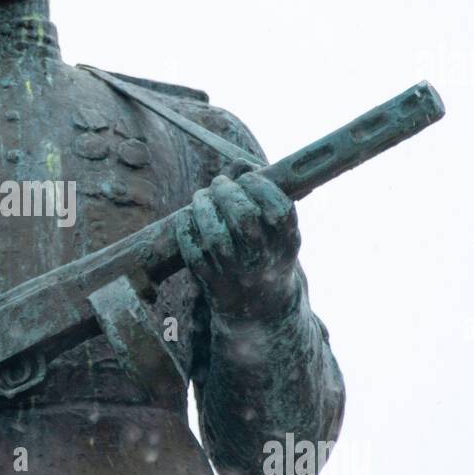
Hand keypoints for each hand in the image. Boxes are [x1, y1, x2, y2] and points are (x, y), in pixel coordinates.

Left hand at [175, 171, 300, 320]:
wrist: (263, 308)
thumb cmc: (269, 253)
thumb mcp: (279, 230)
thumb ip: (264, 195)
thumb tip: (241, 165)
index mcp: (288, 243)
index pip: (279, 210)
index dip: (261, 187)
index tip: (249, 177)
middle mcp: (265, 261)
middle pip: (244, 218)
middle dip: (226, 191)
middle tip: (218, 183)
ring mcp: (238, 275)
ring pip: (215, 237)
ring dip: (202, 208)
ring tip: (200, 198)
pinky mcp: (213, 286)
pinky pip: (193, 256)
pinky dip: (186, 230)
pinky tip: (187, 218)